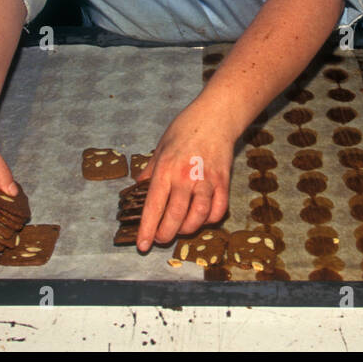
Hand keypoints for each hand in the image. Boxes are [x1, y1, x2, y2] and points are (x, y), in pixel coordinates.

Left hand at [135, 105, 235, 251]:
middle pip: (175, 217)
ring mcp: (207, 181)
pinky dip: (210, 220)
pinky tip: (202, 218)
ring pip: (197, 217)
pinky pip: (218, 210)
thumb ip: (151, 169)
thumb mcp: (160, 147)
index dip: (147, 229)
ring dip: (187, 229)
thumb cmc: (186, 128)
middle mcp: (186, 178)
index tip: (142, 245)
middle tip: (160, 238)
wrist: (216, 116)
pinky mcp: (223, 181)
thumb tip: (139, 186)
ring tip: (180, 230)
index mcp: (166, 169)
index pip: (153, 206)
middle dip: (165, 234)